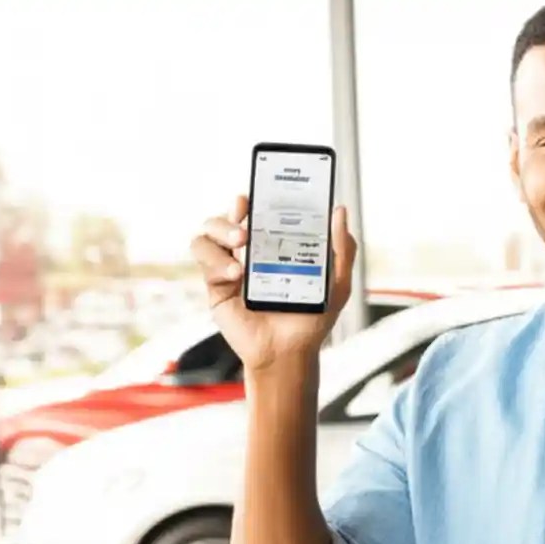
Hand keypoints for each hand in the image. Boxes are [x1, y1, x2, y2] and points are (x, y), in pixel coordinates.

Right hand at [189, 195, 357, 372]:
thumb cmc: (312, 318)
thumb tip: (339, 210)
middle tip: (248, 224)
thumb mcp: (337, 283)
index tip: (258, 191)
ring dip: (221, 230)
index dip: (256, 195)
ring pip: (207, 230)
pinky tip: (235, 273)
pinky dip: (216, 258)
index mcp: (277, 244)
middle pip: (229, 214)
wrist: (290, 352)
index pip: (260, 209)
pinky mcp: (215, 284)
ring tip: (241, 244)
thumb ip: (341, 248)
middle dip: (233, 210)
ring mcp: (229, 265)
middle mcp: (250, 250)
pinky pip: (203, 257)